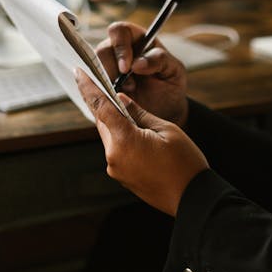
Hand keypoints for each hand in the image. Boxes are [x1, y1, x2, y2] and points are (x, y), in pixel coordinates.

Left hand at [75, 69, 208, 215]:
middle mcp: (114, 157)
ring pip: (110, 137)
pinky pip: (117, 151)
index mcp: (124, 141)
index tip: (79, 73)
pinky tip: (140, 136)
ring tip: (138, 119)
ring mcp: (116, 169)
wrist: (192, 198)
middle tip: (111, 89)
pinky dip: (123, 139)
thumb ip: (139, 113)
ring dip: (117, 124)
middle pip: (103, 122)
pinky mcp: (122, 177)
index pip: (100, 108)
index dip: (88, 88)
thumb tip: (121, 100)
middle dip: (107, 106)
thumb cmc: (185, 163)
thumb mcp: (166, 129)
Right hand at [97, 20, 188, 126]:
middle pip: (102, 50)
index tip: (126, 68)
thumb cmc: (169, 85)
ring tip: (126, 96)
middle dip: (112, 70)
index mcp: (137, 39)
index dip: (120, 47)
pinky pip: (91, 86)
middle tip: (130, 87)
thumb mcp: (173, 71)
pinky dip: (101, 94)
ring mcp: (107, 68)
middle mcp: (119, 51)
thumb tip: (138, 63)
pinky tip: (116, 100)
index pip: (120, 31)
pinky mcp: (101, 86)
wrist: (165, 109)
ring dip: (107, 84)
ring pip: (93, 69)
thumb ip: (159, 60)